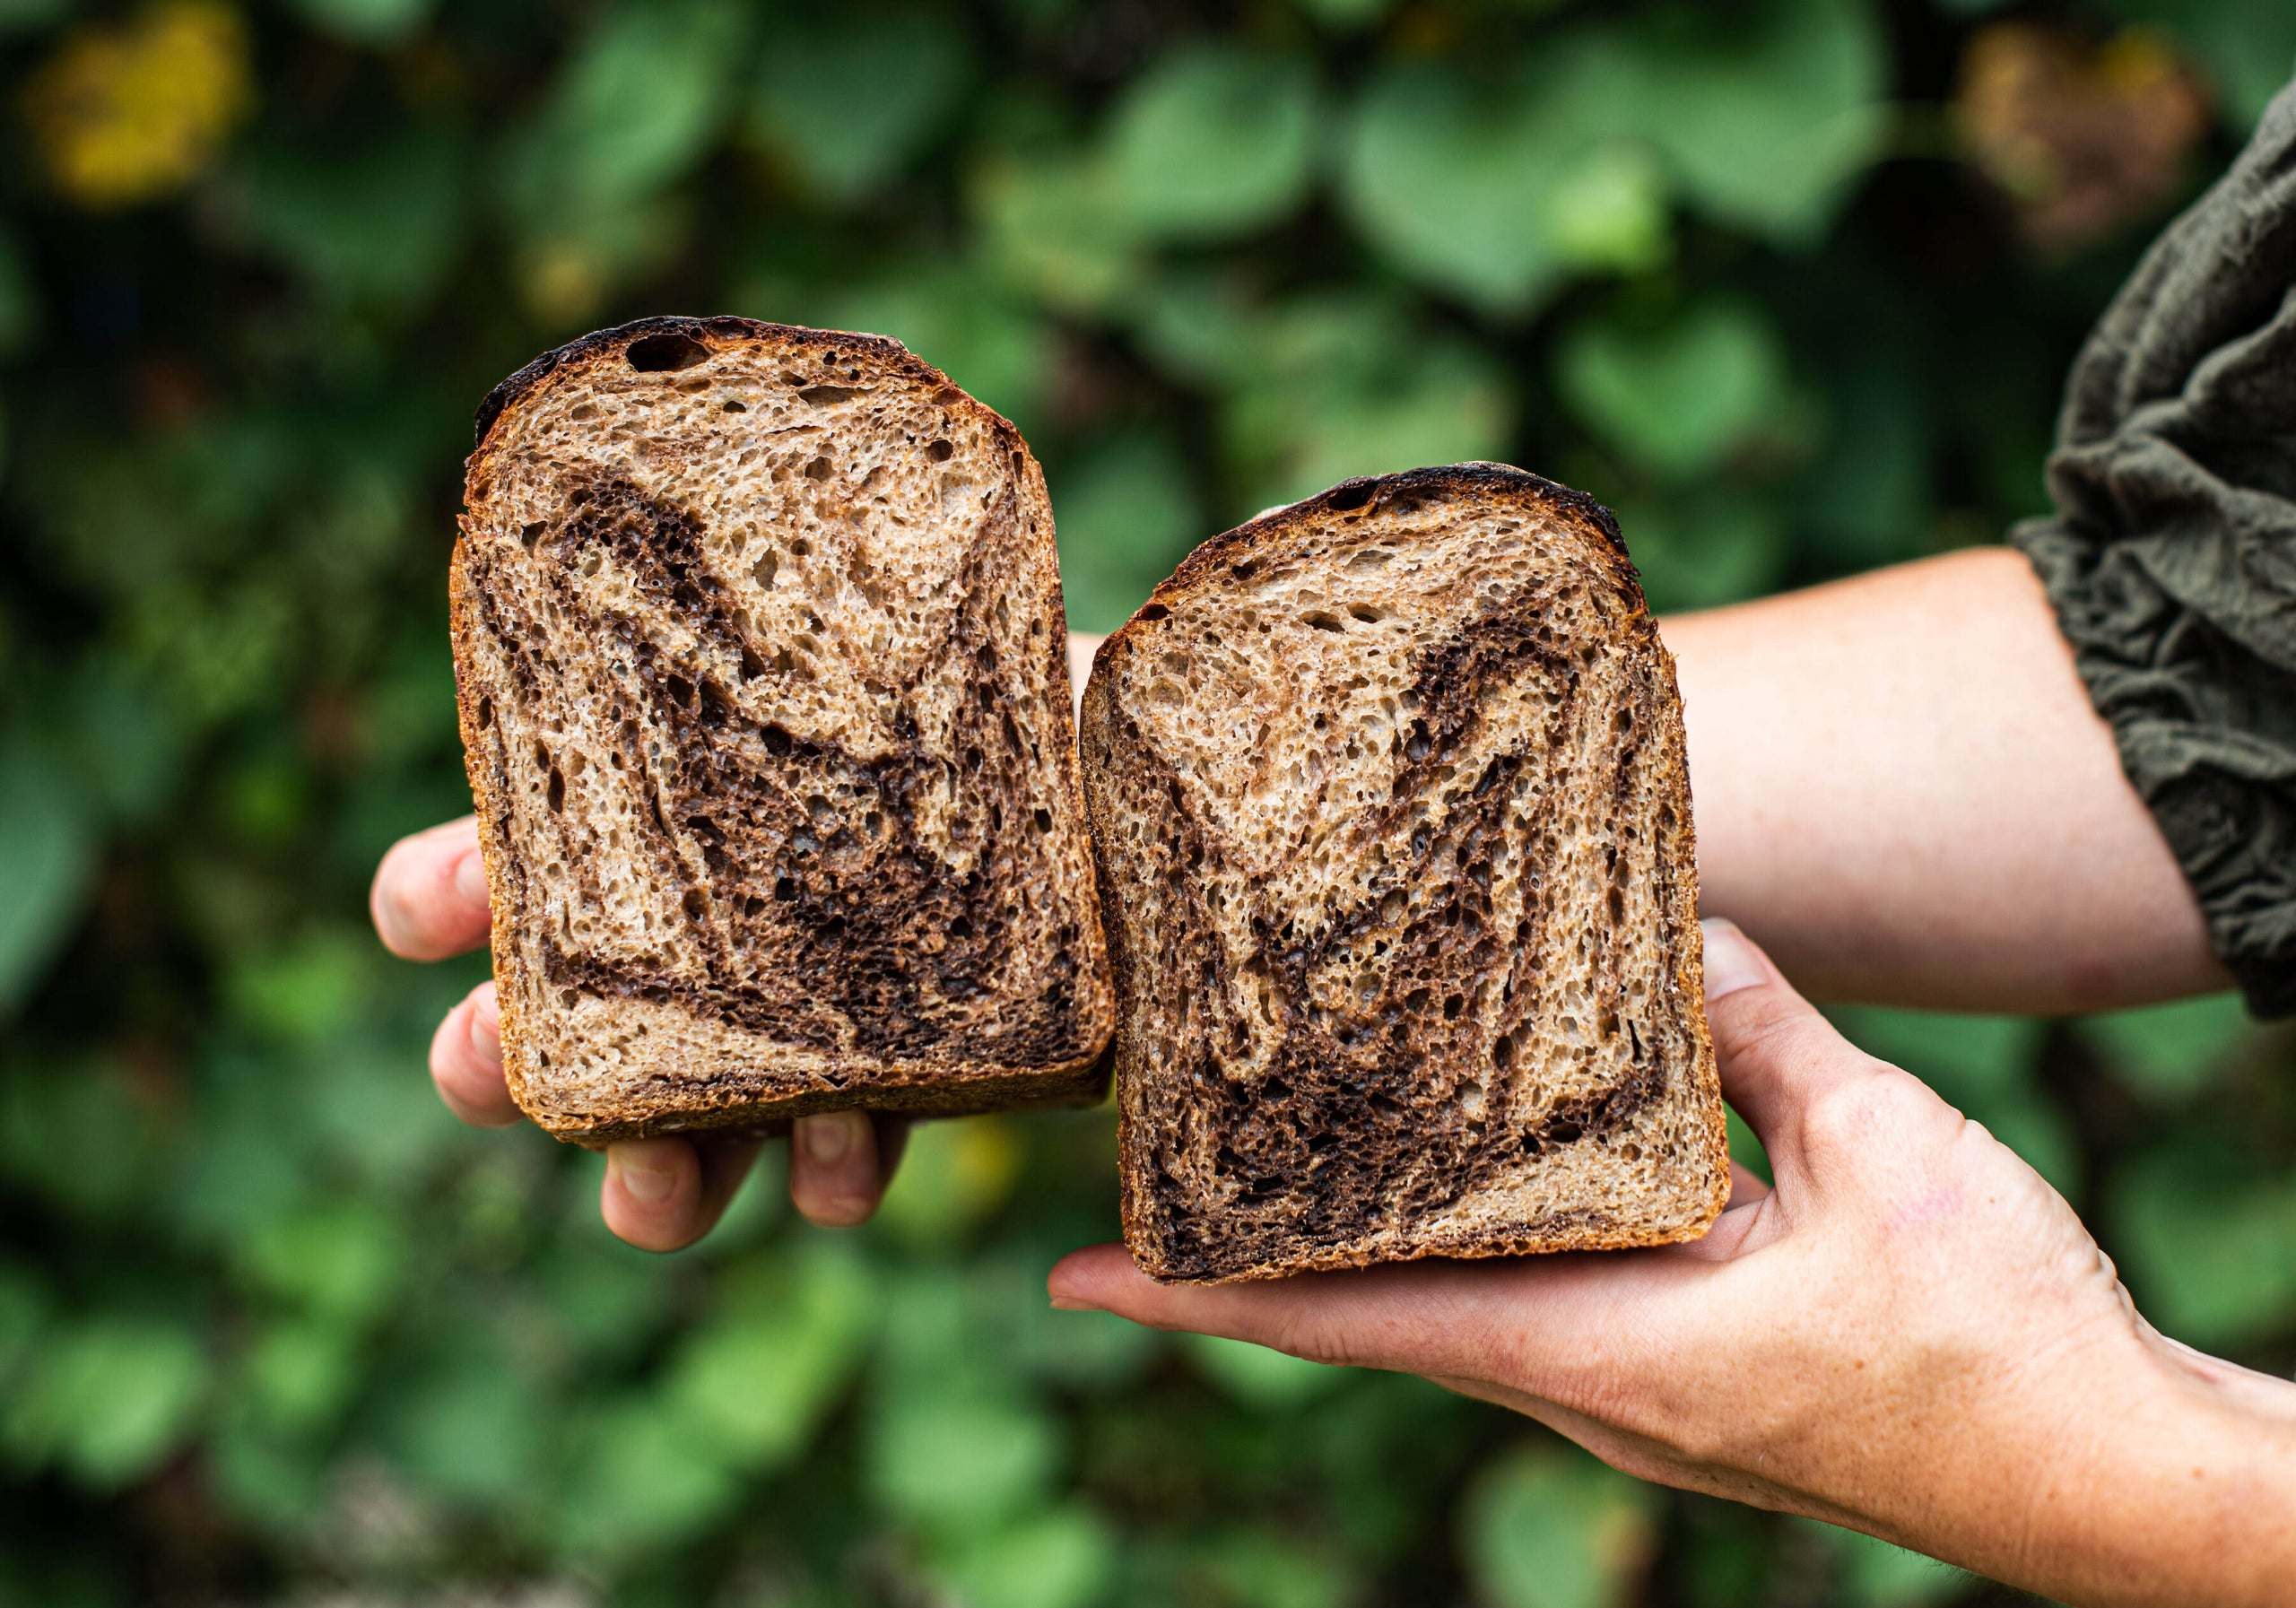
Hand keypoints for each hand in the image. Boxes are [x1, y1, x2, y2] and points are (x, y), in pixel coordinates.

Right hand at [365, 634, 1111, 1251]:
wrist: (1182, 768)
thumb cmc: (1018, 680)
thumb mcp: (888, 643)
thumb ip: (757, 668)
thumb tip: (630, 653)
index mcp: (695, 794)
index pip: (533, 840)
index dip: (453, 882)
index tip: (414, 915)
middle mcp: (744, 907)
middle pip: (577, 1006)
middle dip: (501, 1054)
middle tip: (475, 1073)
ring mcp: (832, 996)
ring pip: (697, 1113)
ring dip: (656, 1167)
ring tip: (655, 1199)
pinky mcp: (935, 1059)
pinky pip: (852, 1142)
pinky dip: (827, 1169)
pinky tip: (836, 1167)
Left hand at [1050, 922, 2295, 1606]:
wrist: (2109, 1479)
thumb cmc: (2001, 1344)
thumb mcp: (1882, 1156)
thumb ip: (1764, 1036)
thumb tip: (1682, 928)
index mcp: (1603, 1349)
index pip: (1354, 1322)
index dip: (1205, 1297)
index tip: (1075, 1278)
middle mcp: (1588, 1389)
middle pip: (1373, 1316)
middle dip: (1254, 1254)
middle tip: (1150, 1165)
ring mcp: (1629, 1399)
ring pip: (1447, 1313)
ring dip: (1353, 1247)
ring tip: (1267, 1158)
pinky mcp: (1679, 1384)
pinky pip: (1531, 1309)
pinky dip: (1464, 1246)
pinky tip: (1459, 1178)